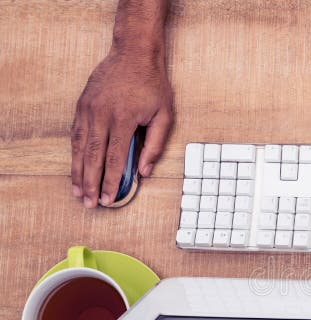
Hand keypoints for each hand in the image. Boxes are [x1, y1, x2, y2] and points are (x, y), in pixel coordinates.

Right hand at [71, 46, 172, 207]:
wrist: (134, 53)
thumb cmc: (153, 85)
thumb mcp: (164, 115)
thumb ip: (154, 145)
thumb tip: (145, 171)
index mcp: (123, 120)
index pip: (114, 159)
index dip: (110, 182)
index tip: (109, 199)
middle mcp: (101, 115)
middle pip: (93, 157)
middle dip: (91, 183)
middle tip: (89, 203)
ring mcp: (88, 109)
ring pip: (80, 147)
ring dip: (78, 171)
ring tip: (78, 191)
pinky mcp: (82, 104)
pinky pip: (76, 133)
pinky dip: (75, 153)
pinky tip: (76, 166)